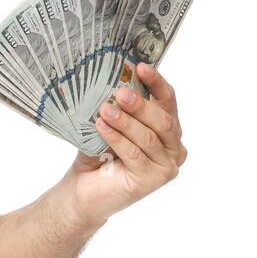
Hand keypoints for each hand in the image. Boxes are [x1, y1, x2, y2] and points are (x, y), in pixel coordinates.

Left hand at [68, 61, 188, 225]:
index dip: (157, 83)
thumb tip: (114, 79)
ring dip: (126, 121)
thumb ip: (118, 107)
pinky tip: (102, 127)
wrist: (83, 190)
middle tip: (120, 92)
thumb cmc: (98, 155)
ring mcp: (166, 166)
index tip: (141, 67)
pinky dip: (117, 138)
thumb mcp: (109, 125)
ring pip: (149, 137)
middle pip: (163, 120)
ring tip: (104, 110)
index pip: (168, 101)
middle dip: (141, 104)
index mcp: (168, 130)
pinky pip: (135, 154)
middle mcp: (174, 148)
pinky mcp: (153, 180)